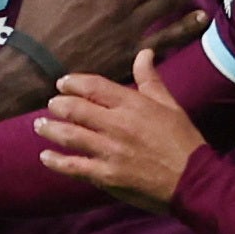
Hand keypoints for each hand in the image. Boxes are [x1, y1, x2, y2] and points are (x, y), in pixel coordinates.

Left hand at [37, 49, 204, 209]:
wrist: (194, 181)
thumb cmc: (184, 142)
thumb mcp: (171, 105)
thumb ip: (150, 80)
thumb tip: (144, 53)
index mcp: (133, 105)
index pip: (93, 86)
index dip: (73, 82)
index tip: (62, 84)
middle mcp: (118, 125)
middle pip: (75, 109)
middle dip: (57, 105)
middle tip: (51, 105)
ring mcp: (110, 151)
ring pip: (69, 135)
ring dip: (50, 129)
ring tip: (40, 126)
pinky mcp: (107, 176)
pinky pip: (73, 166)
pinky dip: (56, 161)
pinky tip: (46, 156)